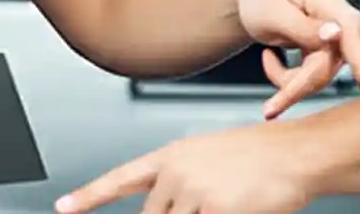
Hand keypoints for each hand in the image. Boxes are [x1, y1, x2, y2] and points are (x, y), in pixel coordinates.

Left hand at [56, 124, 310, 213]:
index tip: (64, 207)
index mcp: (171, 156)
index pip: (120, 179)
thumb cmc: (260, 156)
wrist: (296, 153)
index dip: (89, 197)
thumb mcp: (209, 159)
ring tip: (227, 201)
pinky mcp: (216, 212)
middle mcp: (176, 172)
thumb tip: (162, 206)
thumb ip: (180, 184)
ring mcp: (194, 193)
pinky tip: (235, 208)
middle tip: (207, 205)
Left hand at [226, 0, 359, 117]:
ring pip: (320, 78)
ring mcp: (338, 42)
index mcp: (329, 3)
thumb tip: (336, 34)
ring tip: (267, 57)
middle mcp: (340, 23)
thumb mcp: (272, 12)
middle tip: (270, 108)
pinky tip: (273, 59)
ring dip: (288, 80)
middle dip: (295, 85)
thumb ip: (304, 26)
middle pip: (328, 66)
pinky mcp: (330, 57)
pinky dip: (288, 79)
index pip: (352, 34)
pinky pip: (313, 80)